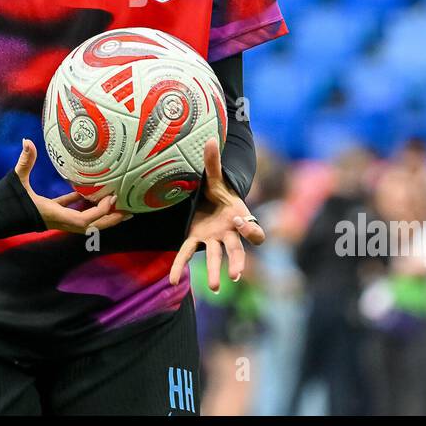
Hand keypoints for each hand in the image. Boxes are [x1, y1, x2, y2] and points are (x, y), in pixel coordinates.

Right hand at [15, 139, 132, 233]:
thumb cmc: (1, 201)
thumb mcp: (15, 180)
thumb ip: (24, 161)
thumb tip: (27, 140)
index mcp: (52, 215)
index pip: (84, 220)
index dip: (100, 212)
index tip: (112, 198)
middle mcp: (56, 222)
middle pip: (90, 227)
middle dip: (109, 220)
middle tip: (127, 211)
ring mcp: (52, 219)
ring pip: (82, 221)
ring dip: (98, 215)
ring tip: (114, 205)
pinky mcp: (46, 214)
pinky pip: (68, 211)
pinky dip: (78, 204)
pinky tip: (85, 195)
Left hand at [169, 138, 264, 291]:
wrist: (211, 200)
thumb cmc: (218, 192)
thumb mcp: (216, 179)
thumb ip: (213, 163)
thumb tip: (210, 139)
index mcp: (239, 217)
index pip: (253, 231)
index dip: (250, 230)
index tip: (240, 223)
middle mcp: (230, 233)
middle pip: (237, 250)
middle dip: (237, 262)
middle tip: (235, 275)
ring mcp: (214, 240)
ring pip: (218, 257)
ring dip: (217, 272)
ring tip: (215, 287)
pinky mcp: (197, 240)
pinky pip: (188, 254)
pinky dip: (179, 267)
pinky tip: (171, 280)